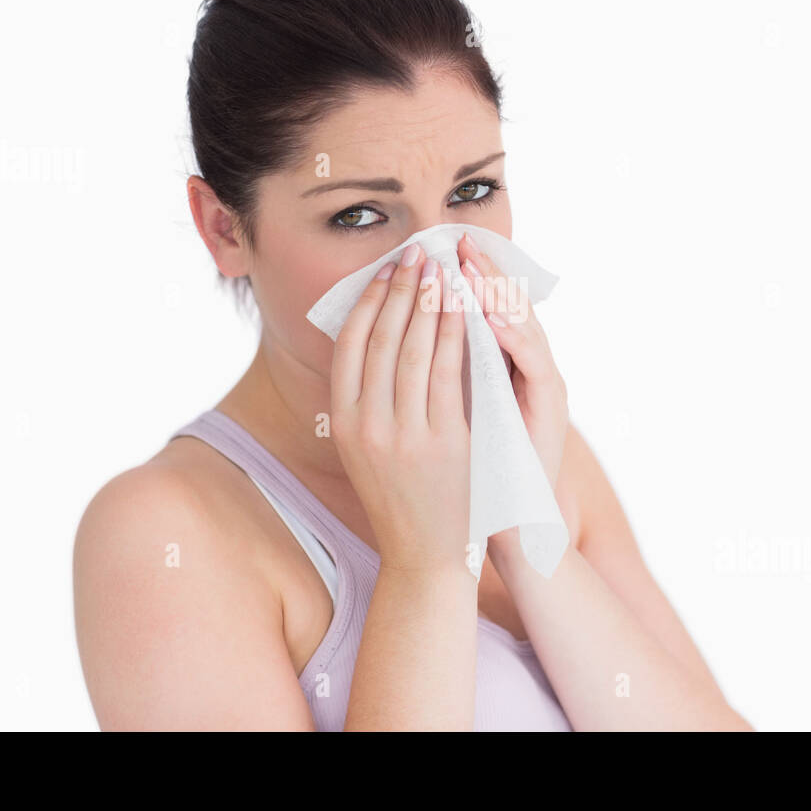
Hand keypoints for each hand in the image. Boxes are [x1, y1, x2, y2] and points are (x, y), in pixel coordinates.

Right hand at [329, 244, 471, 575]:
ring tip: (443, 269)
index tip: (387, 271)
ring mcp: (406, 433)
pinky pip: (453, 374)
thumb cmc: (398, 497)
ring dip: (431, 302)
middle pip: (384, 338)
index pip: (351, 345)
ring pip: (418, 350)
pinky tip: (467, 310)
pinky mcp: (445, 442)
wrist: (424, 556)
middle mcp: (367, 424)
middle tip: (419, 253)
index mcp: (343, 421)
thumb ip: (364, 400)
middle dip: (403, 289)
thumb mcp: (364, 448)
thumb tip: (368, 338)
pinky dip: (459, 335)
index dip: (370, 301)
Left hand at [456, 232, 569, 494]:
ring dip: (499, 293)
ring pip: (525, 324)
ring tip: (474, 266)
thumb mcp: (460, 412)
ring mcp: (546, 385)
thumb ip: (447, 372)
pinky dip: (513, 336)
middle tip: (461, 242)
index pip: (490, 308)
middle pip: (510, 305)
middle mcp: (532, 367)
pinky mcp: (553, 407)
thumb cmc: (479, 469)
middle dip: (485, 271)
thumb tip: (408, 332)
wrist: (512, 520)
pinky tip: (491, 316)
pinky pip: (534, 363)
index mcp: (508, 365)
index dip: (469, 277)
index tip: (441, 248)